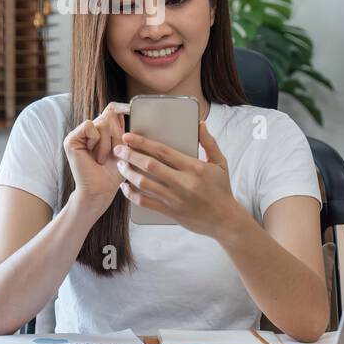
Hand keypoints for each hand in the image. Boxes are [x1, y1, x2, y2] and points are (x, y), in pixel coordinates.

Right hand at [62, 102, 130, 211]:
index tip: (132, 108)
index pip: (112, 110)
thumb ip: (123, 130)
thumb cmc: (114, 173)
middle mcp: (90, 130)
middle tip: (113, 154)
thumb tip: (124, 110)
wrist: (101, 190)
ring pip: (103, 123)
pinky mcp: (71, 139)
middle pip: (109, 116)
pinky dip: (96, 141)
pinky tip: (92, 154)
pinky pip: (90, 127)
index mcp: (103, 131)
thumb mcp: (124, 149)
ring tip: (102, 158)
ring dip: (108, 143)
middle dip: (117, 136)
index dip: (122, 107)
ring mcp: (79, 134)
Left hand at [113, 121, 247, 238]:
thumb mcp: (220, 163)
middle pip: (150, 166)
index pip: (163, 151)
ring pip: (144, 184)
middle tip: (118, 149)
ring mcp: (175, 198)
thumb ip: (209, 143)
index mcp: (193, 167)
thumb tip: (200, 124)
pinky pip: (145, 202)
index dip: (143, 143)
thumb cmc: (221, 189)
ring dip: (128, 173)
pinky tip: (125, 187)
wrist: (225, 220)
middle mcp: (183, 182)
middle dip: (130, 155)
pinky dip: (132, 194)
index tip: (129, 137)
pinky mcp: (170, 212)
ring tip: (120, 164)